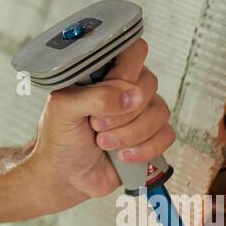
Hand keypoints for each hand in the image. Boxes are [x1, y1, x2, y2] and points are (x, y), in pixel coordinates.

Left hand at [23, 37, 174, 211]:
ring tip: (103, 143)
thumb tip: (131, 96)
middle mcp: (126, 87)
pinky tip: (122, 156)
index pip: (132, 50)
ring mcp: (141, 112)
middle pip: (149, 84)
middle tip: (95, 125)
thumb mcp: (63, 109)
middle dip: (122, 112)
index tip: (110, 89)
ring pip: (159, 111)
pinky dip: (144, 149)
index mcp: (104, 72)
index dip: (126, 69)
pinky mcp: (151, 136)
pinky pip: (166, 135)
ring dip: (130, 133)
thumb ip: (94, 96)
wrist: (65, 175)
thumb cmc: (60, 137)